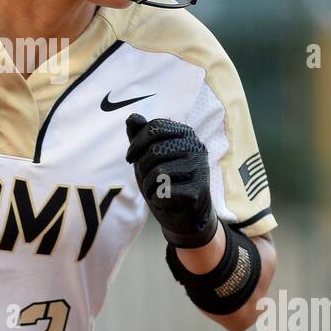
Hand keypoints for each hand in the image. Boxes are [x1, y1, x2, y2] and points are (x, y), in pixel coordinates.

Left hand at [125, 113, 215, 247]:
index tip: (130, 158)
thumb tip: (132, 117)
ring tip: (155, 190)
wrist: (184, 213)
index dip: (136, 144)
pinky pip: (166, 191)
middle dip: (142, 168)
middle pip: (155, 151)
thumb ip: (140, 136)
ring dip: (149, 186)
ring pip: (159, 172)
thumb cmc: (165, 180)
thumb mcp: (149, 156)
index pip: (154, 128)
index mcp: (185, 133)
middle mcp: (196, 146)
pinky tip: (165, 201)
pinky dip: (158, 199)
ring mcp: (200, 167)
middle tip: (145, 180)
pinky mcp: (199, 189)